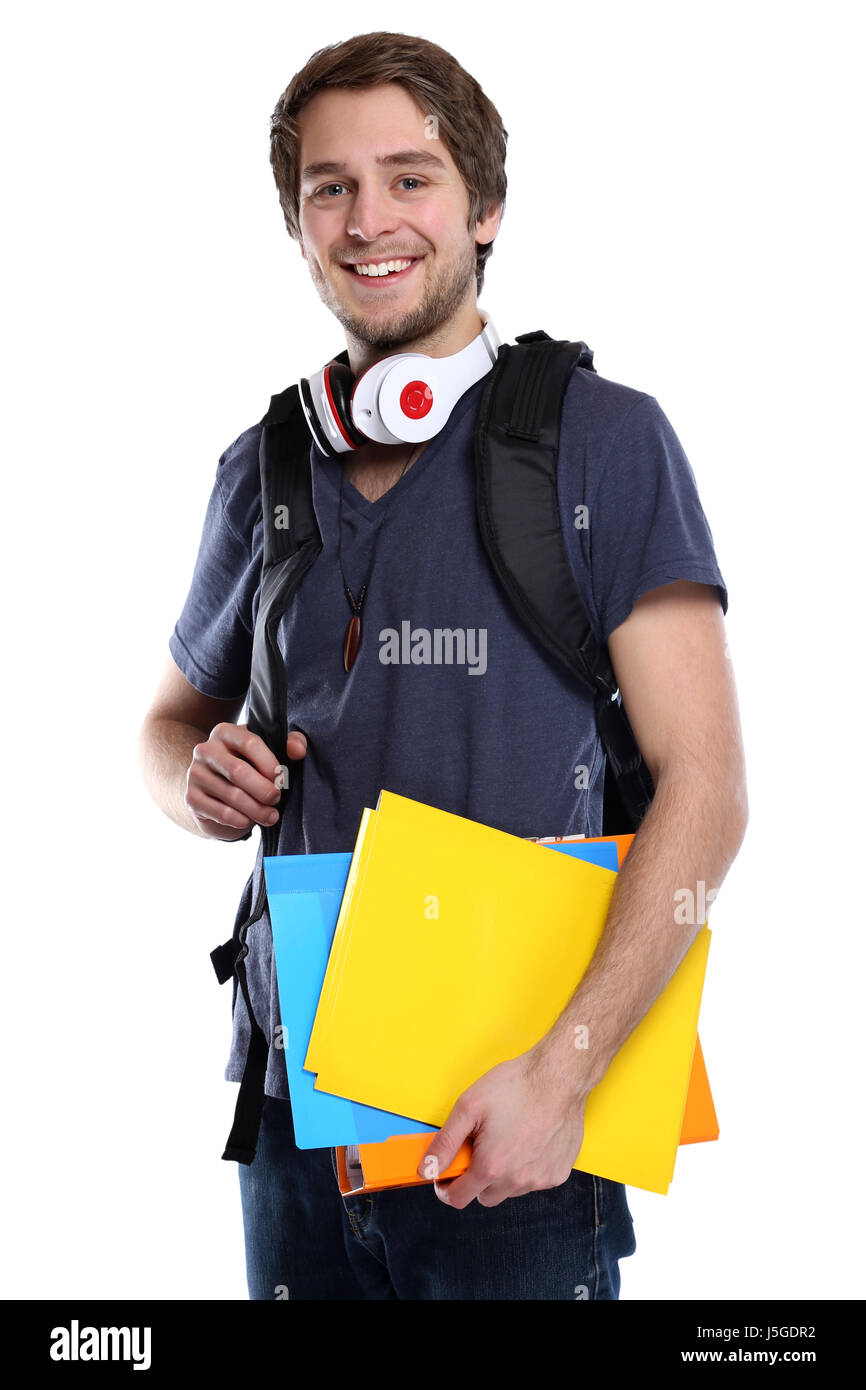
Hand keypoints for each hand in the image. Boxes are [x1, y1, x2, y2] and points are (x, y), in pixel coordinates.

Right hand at [185, 725, 306, 840]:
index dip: (270, 763)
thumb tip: (298, 750)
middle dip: (264, 790)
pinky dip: (241, 820)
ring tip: (271, 816)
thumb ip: (290, 743)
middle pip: (238, 771)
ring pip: (232, 795)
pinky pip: (222, 812)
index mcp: (225, 732)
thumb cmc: (250, 765)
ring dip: (257, 810)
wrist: (215, 788)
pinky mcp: (192, 798)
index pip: (250, 743)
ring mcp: (195, 774)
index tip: (282, 779)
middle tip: (277, 799)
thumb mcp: (270, 749)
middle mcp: (205, 750)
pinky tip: (250, 821)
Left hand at [418, 1049, 586, 1208]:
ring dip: (503, 1173)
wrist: (559, 1076)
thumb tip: (426, 1168)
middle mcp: (517, 1181)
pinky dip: (527, 1168)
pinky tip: (529, 1141)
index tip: (447, 1173)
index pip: (458, 1198)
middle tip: (480, 1146)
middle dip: (476, 1177)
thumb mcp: (469, 1107)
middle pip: (484, 1196)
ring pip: (510, 1190)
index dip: (446, 1186)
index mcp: (491, 1167)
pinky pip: (533, 1181)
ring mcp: (540, 1180)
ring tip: (507, 1138)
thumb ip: (445, 1142)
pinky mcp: (558, 1173)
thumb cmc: (517, 1086)